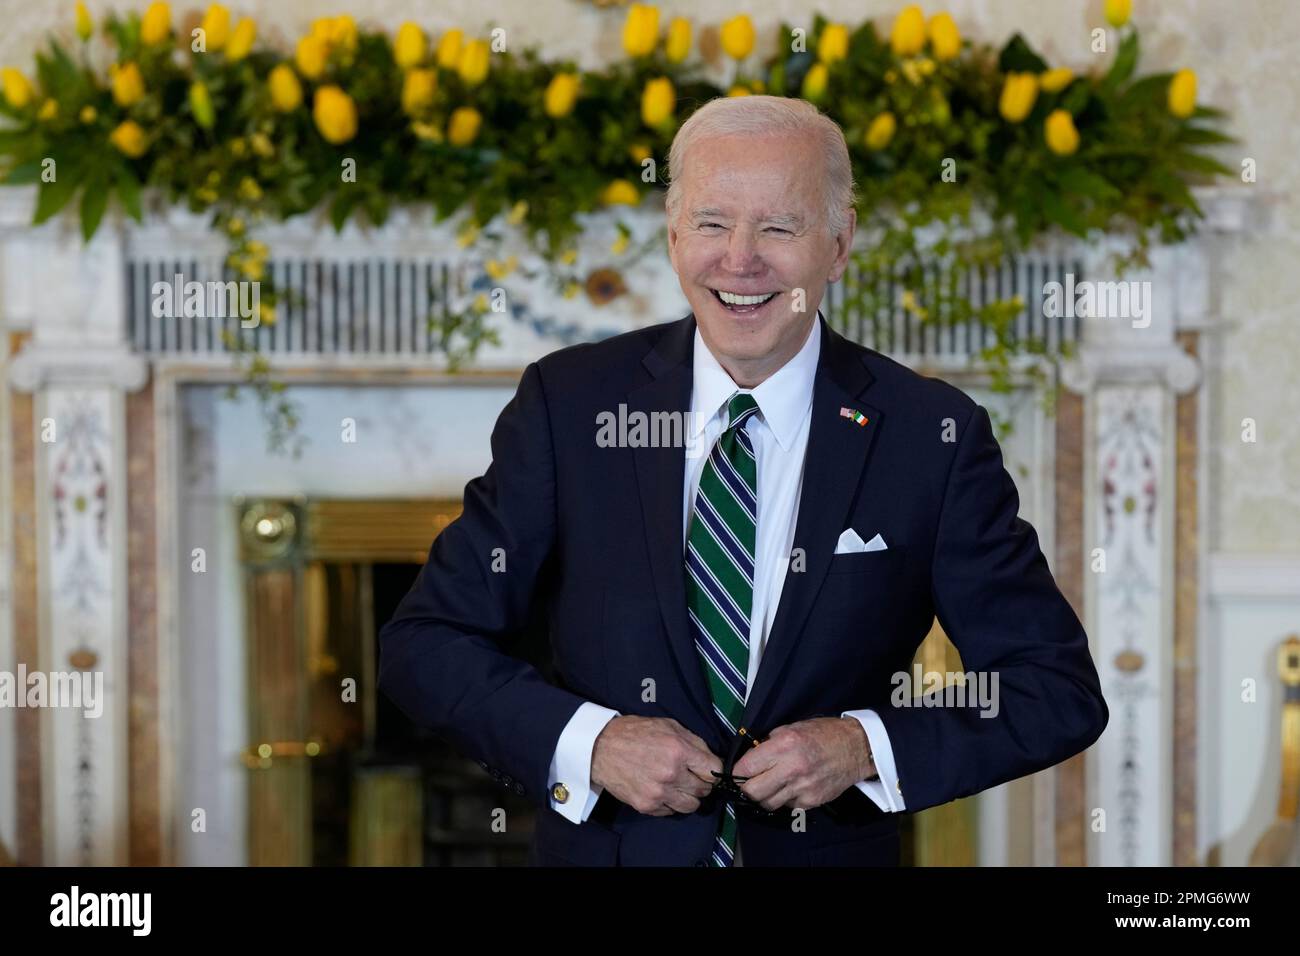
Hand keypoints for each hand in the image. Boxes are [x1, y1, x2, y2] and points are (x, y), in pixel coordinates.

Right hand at [591, 715, 722, 816]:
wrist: (601, 748)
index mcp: (678, 751)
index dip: (713, 770)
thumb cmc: (635, 733)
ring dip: (689, 797)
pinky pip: (671, 812)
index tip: (708, 770)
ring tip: (679, 786)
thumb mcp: (668, 726)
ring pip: (691, 806)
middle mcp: (671, 774)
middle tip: (692, 776)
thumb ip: (693, 742)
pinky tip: (663, 790)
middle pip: (704, 790)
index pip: (713, 770)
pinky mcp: (647, 805)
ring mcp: (658, 792)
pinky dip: (671, 803)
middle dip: (701, 783)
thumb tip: (710, 759)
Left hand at [732, 717, 873, 811]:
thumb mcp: (791, 728)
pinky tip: (790, 788)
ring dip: (764, 797)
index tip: (738, 772)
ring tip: (770, 786)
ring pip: (768, 804)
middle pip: (752, 792)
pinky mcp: (811, 801)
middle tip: (749, 783)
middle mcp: (791, 769)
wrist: (856, 747)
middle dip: (746, 789)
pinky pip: (787, 807)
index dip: (737, 772)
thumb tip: (751, 757)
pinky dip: (784, 800)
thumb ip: (769, 743)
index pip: (746, 768)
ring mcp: (802, 788)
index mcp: (783, 746)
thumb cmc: (823, 734)